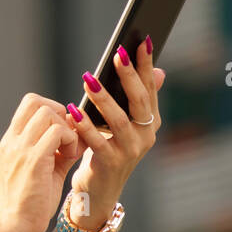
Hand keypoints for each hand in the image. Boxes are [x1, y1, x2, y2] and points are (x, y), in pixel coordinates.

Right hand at [0, 93, 84, 231]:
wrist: (13, 225)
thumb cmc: (28, 201)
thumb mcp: (41, 167)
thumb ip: (56, 148)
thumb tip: (76, 133)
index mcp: (11, 140)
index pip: (30, 103)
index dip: (52, 109)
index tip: (63, 131)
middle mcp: (12, 140)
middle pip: (37, 101)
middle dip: (60, 114)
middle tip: (68, 138)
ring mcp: (21, 148)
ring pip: (48, 113)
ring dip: (66, 128)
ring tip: (70, 151)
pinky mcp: (33, 160)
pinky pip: (57, 132)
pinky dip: (71, 140)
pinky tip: (71, 158)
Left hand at [65, 35, 165, 227]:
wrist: (98, 191)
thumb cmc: (108, 151)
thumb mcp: (124, 125)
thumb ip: (136, 100)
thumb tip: (159, 70)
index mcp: (150, 122)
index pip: (149, 88)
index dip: (146, 65)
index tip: (142, 40)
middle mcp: (145, 135)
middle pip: (139, 100)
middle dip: (130, 75)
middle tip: (118, 53)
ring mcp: (131, 150)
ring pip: (118, 120)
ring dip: (103, 98)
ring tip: (88, 79)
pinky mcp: (111, 163)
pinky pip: (98, 141)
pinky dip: (85, 125)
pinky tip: (72, 111)